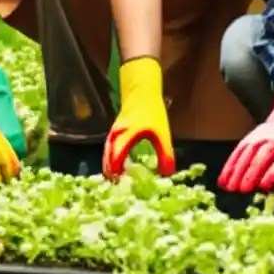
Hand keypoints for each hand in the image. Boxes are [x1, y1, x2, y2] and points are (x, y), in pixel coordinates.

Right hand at [103, 57, 173, 177]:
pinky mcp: (116, 128)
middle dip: (109, 170)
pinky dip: (109, 155)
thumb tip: (167, 173)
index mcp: (127, 135)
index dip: (117, 170)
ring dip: (108, 163)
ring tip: (112, 177)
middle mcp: (117, 133)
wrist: (140, 88)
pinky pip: (108, 145)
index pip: (118, 156)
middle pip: (108, 155)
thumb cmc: (152, 110)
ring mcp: (114, 130)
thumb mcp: (162, 133)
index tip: (120, 183)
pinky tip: (114, 161)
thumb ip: (165, 153)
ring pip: (106, 150)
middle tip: (113, 185)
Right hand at [219, 80, 273, 192]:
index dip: (273, 173)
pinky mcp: (249, 138)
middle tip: (243, 190)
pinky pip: (238, 152)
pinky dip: (229, 166)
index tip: (264, 187)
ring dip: (237, 171)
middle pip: (262, 157)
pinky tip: (223, 180)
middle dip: (252, 173)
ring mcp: (260, 138)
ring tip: (230, 188)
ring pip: (247, 154)